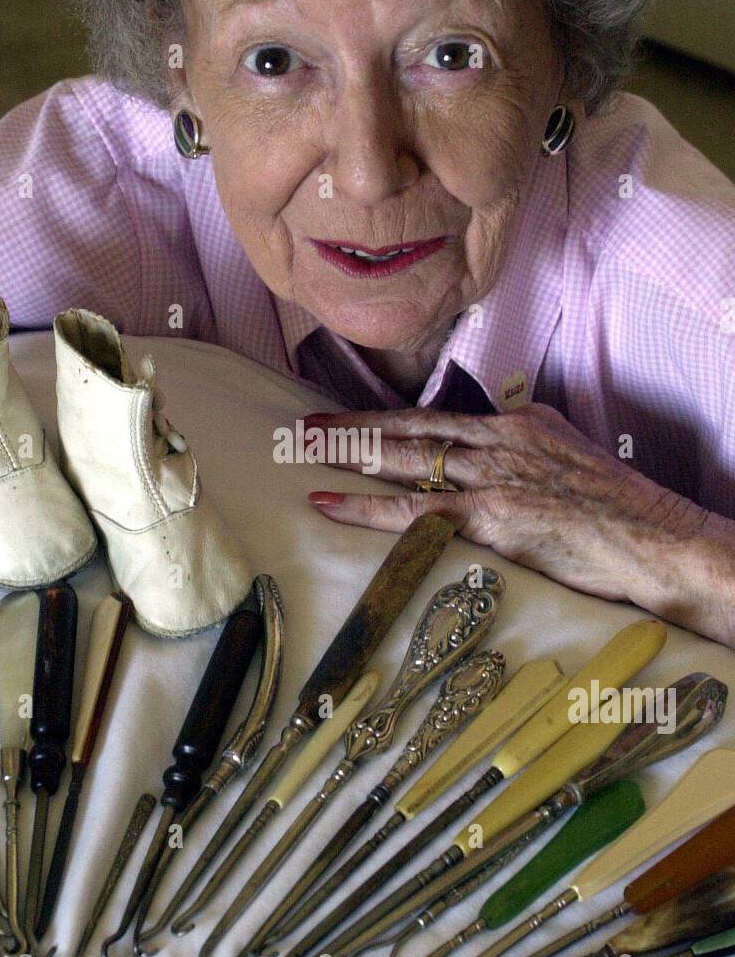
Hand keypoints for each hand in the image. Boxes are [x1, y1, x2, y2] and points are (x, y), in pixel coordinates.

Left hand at [303, 403, 708, 605]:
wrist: (654, 538)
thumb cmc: (621, 510)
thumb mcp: (572, 457)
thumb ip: (530, 449)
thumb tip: (500, 449)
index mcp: (518, 423)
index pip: (440, 418)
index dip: (392, 420)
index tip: (356, 420)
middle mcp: (498, 440)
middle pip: (411, 428)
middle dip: (354, 426)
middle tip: (305, 426)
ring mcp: (491, 475)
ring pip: (403, 458)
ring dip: (347, 453)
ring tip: (302, 450)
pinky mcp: (488, 515)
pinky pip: (411, 509)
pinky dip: (363, 504)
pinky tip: (328, 501)